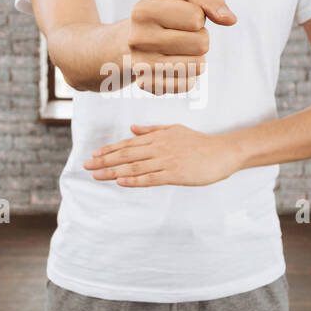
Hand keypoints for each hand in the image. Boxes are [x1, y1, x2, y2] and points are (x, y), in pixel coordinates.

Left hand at [83, 124, 242, 186]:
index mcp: (158, 137)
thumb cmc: (200, 142)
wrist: (223, 152)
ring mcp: (167, 160)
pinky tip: (121, 181)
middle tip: (87, 165)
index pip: (128, 143)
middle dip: (104, 160)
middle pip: (126, 154)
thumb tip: (132, 128)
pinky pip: (151, 178)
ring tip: (97, 175)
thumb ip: (152, 130)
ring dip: (113, 171)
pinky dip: (134, 180)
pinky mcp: (175, 174)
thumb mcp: (174, 130)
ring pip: (134, 166)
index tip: (94, 154)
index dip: (109, 149)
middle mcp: (159, 147)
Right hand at [127, 0, 235, 93]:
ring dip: (196, 57)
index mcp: (143, 11)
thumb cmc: (167, 13)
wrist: (132, 40)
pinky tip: (172, 65)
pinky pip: (188, 84)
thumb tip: (231, 19)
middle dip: (200, 38)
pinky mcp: (148, 85)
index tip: (180, 18)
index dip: (197, 18)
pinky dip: (188, 75)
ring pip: (198, 65)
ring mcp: (141, 64)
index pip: (197, 18)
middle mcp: (137, 38)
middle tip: (181, 36)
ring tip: (178, 50)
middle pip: (201, 43)